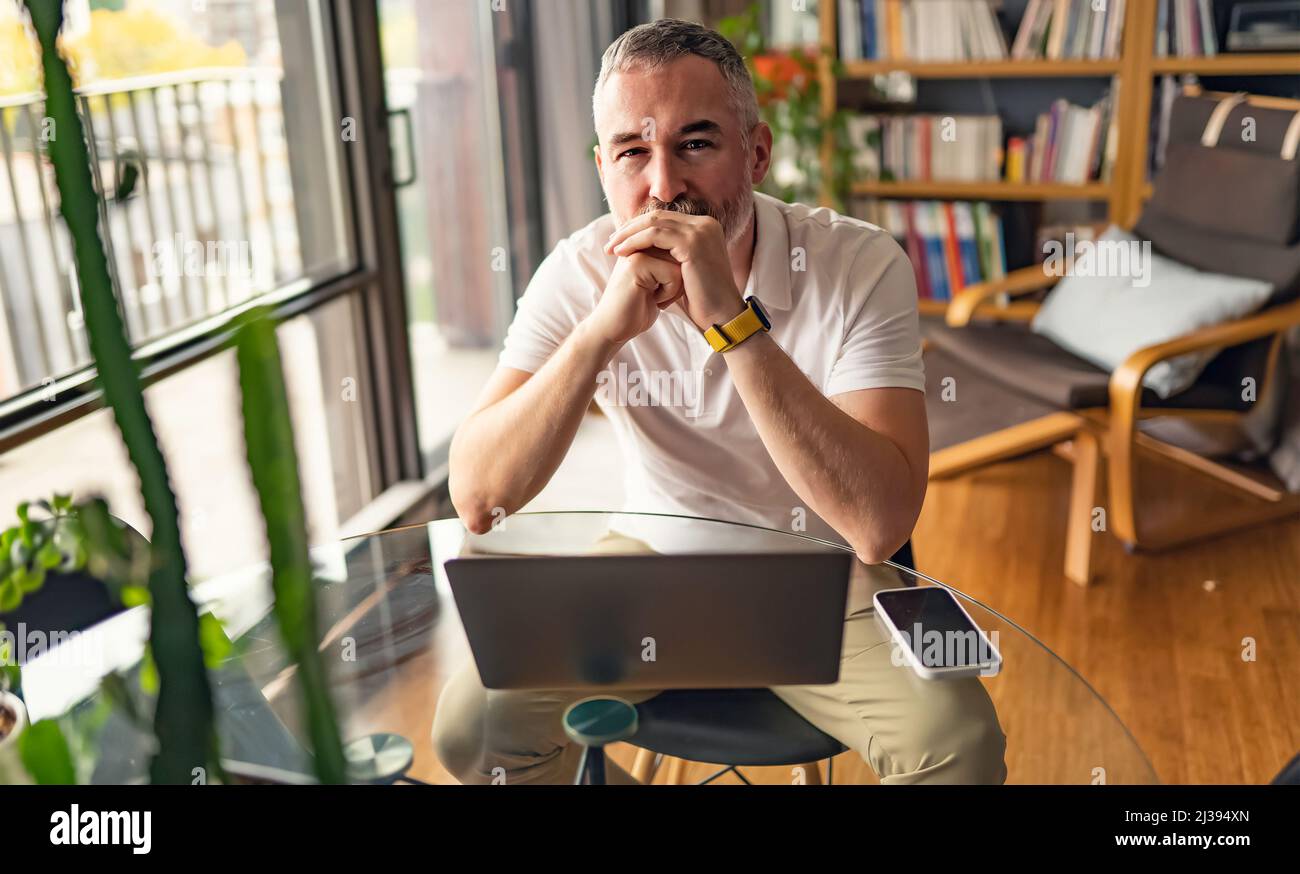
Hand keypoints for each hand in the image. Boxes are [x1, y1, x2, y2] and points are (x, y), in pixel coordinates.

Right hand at [586, 251, 684, 345]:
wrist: (612, 327)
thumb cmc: (637, 308)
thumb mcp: (657, 281)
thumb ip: (669, 262)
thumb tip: (694, 252)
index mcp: (642, 244)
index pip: (678, 249)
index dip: (677, 274)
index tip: (658, 288)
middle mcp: (638, 243)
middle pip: (681, 254)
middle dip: (677, 280)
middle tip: (656, 293)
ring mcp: (637, 251)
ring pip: (680, 264)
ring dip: (673, 287)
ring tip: (652, 295)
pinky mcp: (637, 263)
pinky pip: (674, 274)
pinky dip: (668, 293)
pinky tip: (651, 299)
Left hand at [604, 211, 744, 330]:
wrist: (722, 315)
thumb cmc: (702, 299)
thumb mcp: (683, 269)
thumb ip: (669, 254)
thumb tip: (645, 248)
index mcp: (704, 227)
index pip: (664, 218)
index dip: (638, 228)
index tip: (618, 242)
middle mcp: (705, 224)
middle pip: (657, 216)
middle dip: (630, 229)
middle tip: (609, 244)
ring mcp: (700, 231)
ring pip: (653, 223)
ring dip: (628, 235)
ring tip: (611, 249)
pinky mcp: (693, 242)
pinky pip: (655, 235)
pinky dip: (635, 241)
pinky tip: (622, 253)